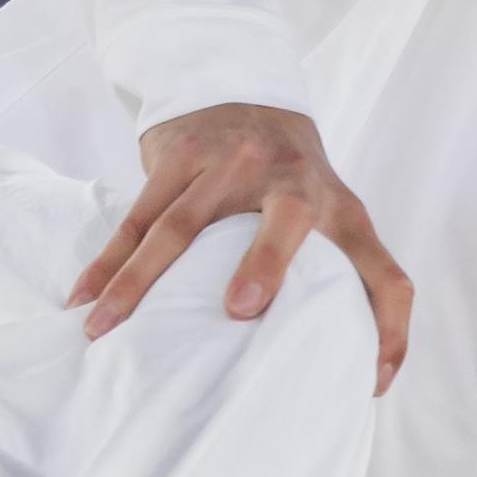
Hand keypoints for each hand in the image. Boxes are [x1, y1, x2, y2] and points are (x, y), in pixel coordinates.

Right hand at [67, 103, 414, 392]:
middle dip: (266, 262)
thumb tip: (366, 384)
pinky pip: (138, 215)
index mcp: (339, 212)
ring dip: (137, 280)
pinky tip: (84, 300)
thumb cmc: (292, 184)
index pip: (384, 273)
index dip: (392, 331)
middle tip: (239, 309)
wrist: (242, 92)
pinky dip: (108, 261)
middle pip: (286, 219)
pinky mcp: (182, 156)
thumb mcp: (333, 219)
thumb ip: (350, 283)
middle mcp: (291, 180)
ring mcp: (231, 164)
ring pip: (181, 225)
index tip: (368, 383)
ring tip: (103, 328)